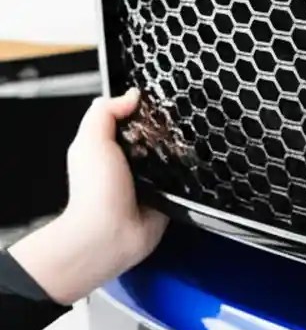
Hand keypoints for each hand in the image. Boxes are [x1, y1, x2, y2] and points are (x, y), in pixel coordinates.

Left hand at [10, 88, 168, 303]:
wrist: (109, 234)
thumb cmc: (94, 193)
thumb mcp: (92, 140)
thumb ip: (105, 113)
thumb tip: (131, 95)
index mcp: (107, 146)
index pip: (129, 117)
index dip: (142, 107)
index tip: (157, 99)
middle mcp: (128, 162)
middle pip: (154, 134)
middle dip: (166, 129)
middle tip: (175, 123)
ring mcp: (149, 179)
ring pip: (172, 155)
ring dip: (179, 151)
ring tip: (185, 144)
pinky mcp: (167, 195)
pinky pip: (184, 178)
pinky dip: (188, 174)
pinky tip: (190, 167)